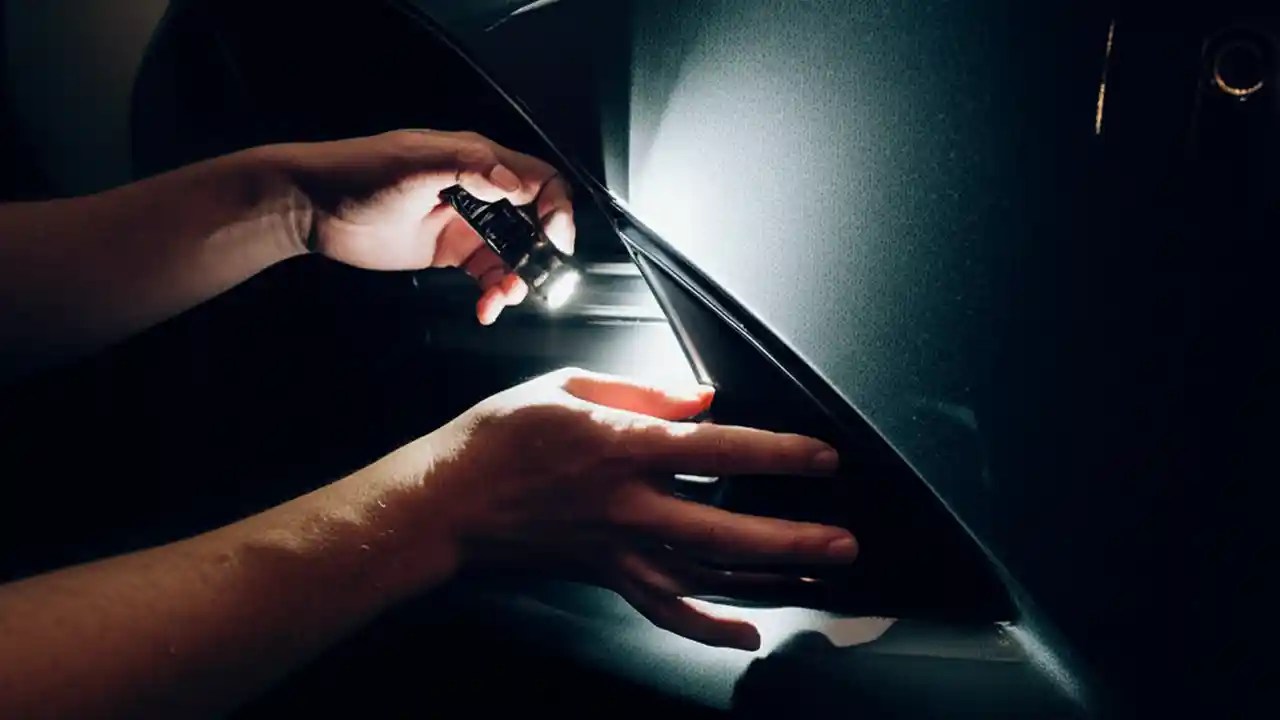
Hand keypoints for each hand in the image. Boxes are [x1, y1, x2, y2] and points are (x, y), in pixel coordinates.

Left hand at [280, 129, 574, 324]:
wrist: (313, 208)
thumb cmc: (358, 173)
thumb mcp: (413, 164)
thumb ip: (467, 167)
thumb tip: (516, 182)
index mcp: (477, 160)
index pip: (539, 179)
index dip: (556, 209)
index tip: (555, 241)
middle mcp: (479, 190)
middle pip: (534, 220)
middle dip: (543, 251)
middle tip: (536, 279)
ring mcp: (466, 223)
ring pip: (514, 252)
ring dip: (519, 278)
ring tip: (503, 299)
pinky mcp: (451, 252)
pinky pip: (488, 274)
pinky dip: (494, 294)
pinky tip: (485, 309)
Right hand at [379, 368, 856, 650]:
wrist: (448, 501)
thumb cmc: (499, 435)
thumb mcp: (567, 385)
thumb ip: (642, 389)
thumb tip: (703, 398)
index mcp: (621, 445)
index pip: (716, 451)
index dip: (775, 454)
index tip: (823, 458)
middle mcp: (626, 504)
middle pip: (723, 531)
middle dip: (789, 541)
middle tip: (844, 544)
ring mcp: (617, 548)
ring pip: (704, 576)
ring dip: (764, 582)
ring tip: (818, 580)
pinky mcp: (605, 574)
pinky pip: (663, 608)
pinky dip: (707, 627)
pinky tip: (746, 633)